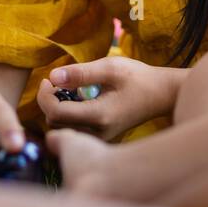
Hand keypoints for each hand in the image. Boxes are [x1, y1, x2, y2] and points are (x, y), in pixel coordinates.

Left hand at [38, 56, 181, 141]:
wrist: (162, 95)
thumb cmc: (138, 78)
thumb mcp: (110, 67)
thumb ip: (81, 73)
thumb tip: (53, 77)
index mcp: (99, 116)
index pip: (56, 112)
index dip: (44, 96)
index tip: (48, 79)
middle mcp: (98, 133)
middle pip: (55, 123)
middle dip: (49, 102)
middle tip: (57, 83)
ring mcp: (100, 139)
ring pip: (63, 129)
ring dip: (58, 109)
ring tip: (69, 90)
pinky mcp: (101, 138)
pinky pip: (74, 130)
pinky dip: (69, 115)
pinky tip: (79, 101)